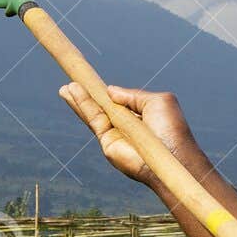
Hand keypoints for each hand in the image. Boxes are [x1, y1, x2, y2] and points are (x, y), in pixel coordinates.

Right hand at [58, 83, 201, 188]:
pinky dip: (82, 105)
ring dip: (79, 99)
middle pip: (102, 107)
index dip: (106, 93)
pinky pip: (92, 119)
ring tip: (65, 87)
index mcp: (142, 116)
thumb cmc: (170, 128)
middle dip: (87, 96)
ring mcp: (116, 134)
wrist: (170, 155)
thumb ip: (132, 95)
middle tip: (72, 83)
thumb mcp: (157, 101)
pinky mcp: (106, 142)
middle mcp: (127, 125)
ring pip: (93, 112)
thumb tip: (110, 90)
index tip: (92, 81)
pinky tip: (72, 93)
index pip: (120, 102)